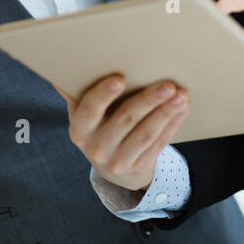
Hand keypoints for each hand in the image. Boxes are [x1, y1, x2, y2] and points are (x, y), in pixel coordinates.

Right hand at [57, 73, 188, 191]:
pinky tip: (182, 108)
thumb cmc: (97, 127)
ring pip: (146, 134)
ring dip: (166, 113)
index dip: (103, 95)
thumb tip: (61, 76)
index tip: (119, 79)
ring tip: (181, 94)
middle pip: (125, 120)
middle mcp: (97, 148)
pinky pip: (159, 143)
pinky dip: (172, 123)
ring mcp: (119, 162)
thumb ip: (77, 95)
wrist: (111, 166)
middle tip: (167, 85)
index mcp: (79, 131)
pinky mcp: (139, 167)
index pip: (89, 110)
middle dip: (148, 101)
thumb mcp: (83, 115)